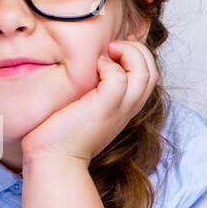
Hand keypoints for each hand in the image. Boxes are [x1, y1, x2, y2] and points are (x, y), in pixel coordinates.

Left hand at [20, 39, 158, 165]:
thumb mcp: (85, 108)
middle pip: (152, 71)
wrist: (54, 160)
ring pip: (145, 72)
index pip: (149, 76)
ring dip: (129, 53)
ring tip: (107, 52)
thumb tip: (90, 64)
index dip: (138, 56)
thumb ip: (93, 90)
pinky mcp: (104, 108)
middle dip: (137, 50)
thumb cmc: (62, 135)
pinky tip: (94, 68)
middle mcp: (127, 109)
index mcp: (125, 108)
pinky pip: (119, 78)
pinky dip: (109, 66)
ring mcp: (119, 109)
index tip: (113, 51)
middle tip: (111, 47)